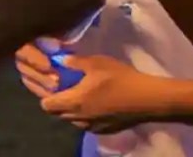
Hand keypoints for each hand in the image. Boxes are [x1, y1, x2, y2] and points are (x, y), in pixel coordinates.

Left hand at [19, 51, 163, 133]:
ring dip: (70, 109)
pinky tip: (94, 102)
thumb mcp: (96, 63)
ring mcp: (92, 127)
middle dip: (56, 101)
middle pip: (57, 114)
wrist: (147, 99)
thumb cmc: (120, 78)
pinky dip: (84, 115)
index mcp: (74, 102)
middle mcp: (79, 119)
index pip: (46, 105)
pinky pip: (86, 124)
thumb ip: (75, 62)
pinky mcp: (105, 130)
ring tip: (79, 93)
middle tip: (63, 86)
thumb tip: (61, 60)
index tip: (51, 83)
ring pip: (72, 120)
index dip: (44, 94)